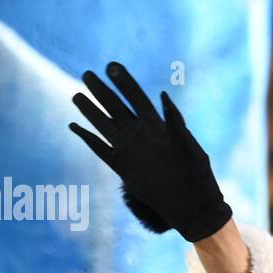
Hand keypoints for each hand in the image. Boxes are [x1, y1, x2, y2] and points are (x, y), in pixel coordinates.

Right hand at [68, 61, 231, 242]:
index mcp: (158, 126)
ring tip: (77, 95)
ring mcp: (130, 151)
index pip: (137, 98)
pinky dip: (88, 138)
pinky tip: (74, 126)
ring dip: (91, 111)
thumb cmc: (197, 176)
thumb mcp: (189, 146)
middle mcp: (141, 135)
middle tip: (87, 73)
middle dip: (103, 91)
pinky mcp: (123, 168)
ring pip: (105, 126)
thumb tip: (163, 95)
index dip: (125, 82)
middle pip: (117, 108)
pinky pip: (101, 150)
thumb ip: (175, 122)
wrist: (193, 206)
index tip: (112, 66)